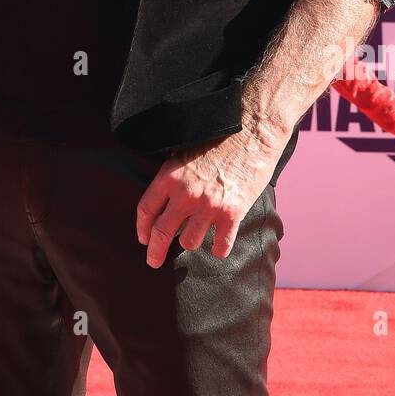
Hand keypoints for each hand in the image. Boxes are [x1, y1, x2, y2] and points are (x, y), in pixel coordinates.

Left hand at [135, 117, 288, 267]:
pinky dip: (219, 249)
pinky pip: (220, 245)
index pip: (146, 209)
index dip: (142, 228)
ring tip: (194, 238)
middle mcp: (186, 193)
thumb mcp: (185, 151)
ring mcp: (208, 205)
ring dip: (191, 242)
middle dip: (155, 251)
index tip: (143, 238)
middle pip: (162, 231)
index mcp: (170, 175)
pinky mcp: (232, 213)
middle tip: (153, 262)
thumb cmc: (219, 139)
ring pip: (189, 241)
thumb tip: (163, 199)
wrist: (252, 133)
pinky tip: (218, 247)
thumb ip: (173, 176)